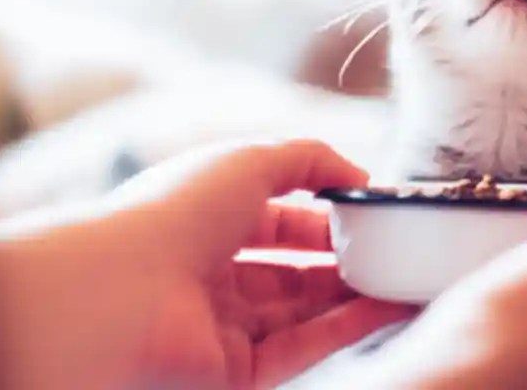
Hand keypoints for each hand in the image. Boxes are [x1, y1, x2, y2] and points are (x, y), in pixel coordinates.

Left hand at [0, 140, 414, 389]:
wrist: (119, 294)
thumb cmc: (174, 213)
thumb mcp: (249, 158)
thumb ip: (310, 158)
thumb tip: (359, 173)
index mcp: (204, 222)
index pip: (278, 219)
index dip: (326, 213)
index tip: (374, 209)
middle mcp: (212, 277)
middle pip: (294, 270)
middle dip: (347, 259)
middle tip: (397, 247)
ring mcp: (224, 328)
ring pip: (304, 311)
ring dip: (357, 293)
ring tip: (407, 274)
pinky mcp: (237, 375)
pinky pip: (302, 348)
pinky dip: (348, 327)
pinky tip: (387, 304)